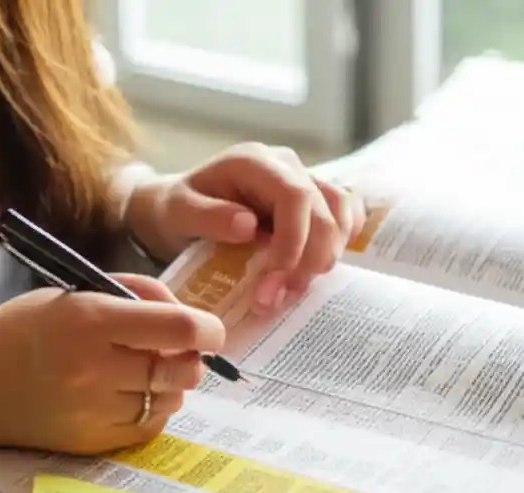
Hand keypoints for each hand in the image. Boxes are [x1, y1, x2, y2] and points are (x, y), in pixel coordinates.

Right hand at [0, 274, 223, 454]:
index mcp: (90, 320)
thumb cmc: (20, 331)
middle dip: (191, 358)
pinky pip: (150, 426)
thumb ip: (133, 294)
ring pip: (170, 399)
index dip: (208, 329)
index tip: (211, 330)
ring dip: (170, 384)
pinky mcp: (92, 441)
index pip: (178, 329)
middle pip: (182, 369)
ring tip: (142, 370)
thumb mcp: (72, 293)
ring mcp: (94, 411)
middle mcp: (95, 368)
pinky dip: (152, 409)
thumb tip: (186, 313)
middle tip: (175, 350)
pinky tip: (128, 394)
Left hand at [125, 143, 366, 315]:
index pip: (296, 197)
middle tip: (274, 299)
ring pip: (342, 216)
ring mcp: (306, 180)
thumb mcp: (177, 212)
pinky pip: (347, 217)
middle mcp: (287, 166)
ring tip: (289, 290)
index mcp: (255, 162)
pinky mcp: (316, 201)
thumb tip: (248, 226)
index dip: (294, 242)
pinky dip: (339, 245)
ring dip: (323, 259)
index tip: (274, 279)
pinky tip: (312, 268)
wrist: (180, 208)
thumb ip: (208, 217)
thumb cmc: (176, 209)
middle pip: (325, 213)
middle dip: (307, 263)